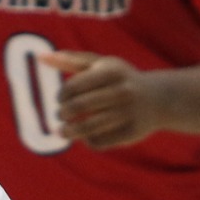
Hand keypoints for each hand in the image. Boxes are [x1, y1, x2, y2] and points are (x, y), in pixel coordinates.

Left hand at [42, 51, 167, 149]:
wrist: (159, 98)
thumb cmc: (120, 78)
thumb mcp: (99, 64)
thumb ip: (70, 60)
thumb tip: (40, 57)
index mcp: (111, 72)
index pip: (75, 86)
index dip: (61, 95)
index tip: (60, 99)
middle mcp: (122, 91)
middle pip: (79, 107)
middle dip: (63, 113)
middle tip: (61, 115)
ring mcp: (128, 113)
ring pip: (89, 128)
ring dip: (69, 132)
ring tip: (62, 132)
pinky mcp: (132, 132)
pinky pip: (101, 141)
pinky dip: (88, 141)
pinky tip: (85, 137)